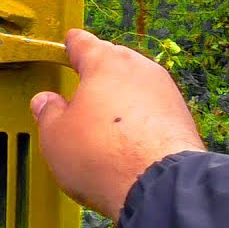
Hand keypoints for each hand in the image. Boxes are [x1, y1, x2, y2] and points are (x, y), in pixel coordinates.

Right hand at [30, 29, 204, 221]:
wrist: (159, 186)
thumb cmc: (102, 155)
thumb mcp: (56, 136)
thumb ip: (49, 113)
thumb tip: (45, 102)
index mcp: (104, 63)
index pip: (84, 43)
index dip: (73, 44)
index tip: (71, 42)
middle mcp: (139, 69)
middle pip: (115, 61)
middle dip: (99, 71)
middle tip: (84, 88)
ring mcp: (165, 91)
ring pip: (137, 85)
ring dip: (123, 96)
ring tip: (107, 120)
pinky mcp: (182, 117)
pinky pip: (154, 109)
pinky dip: (142, 117)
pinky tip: (131, 137)